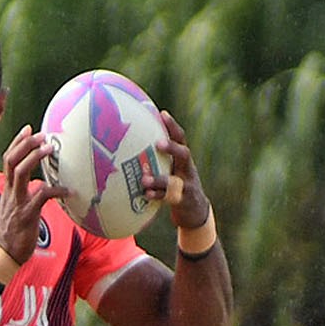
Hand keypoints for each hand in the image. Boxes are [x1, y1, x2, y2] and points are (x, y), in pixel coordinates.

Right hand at [0, 125, 67, 264]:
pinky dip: (56, 190)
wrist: (5, 254)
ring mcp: (17, 203)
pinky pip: (41, 197)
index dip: (17, 142)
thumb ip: (23, 193)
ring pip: (20, 173)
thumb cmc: (13, 231)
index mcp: (8, 189)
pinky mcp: (27, 215)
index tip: (28, 128)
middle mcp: (10, 192)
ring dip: (35, 158)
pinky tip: (69, 190)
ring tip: (50, 149)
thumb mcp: (14, 206)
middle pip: (12, 160)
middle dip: (26, 144)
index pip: (8, 159)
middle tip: (42, 135)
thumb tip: (39, 184)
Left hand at [148, 112, 211, 234]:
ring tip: (144, 179)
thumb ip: (157, 160)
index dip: (172, 126)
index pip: (180, 138)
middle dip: (172, 147)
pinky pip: (170, 198)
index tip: (162, 113)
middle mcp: (187, 169)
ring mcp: (187, 186)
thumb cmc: (176, 187)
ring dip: (159, 179)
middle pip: (184, 154)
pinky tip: (146, 194)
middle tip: (158, 143)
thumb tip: (129, 147)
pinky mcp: (184, 201)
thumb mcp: (170, 171)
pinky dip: (157, 196)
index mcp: (183, 159)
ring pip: (175, 180)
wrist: (195, 212)